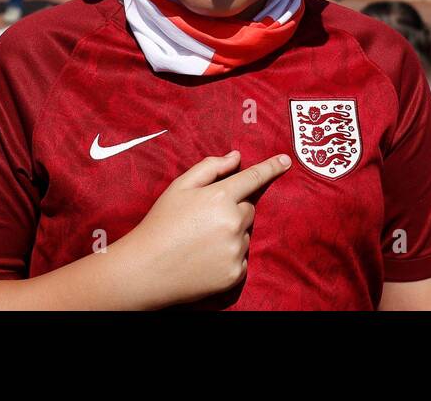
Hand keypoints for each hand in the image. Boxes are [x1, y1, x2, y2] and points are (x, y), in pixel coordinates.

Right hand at [114, 150, 290, 307]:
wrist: (145, 271)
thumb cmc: (160, 224)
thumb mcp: (179, 188)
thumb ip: (210, 168)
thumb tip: (236, 158)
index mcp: (220, 197)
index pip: (253, 178)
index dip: (271, 168)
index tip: (285, 161)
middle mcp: (234, 222)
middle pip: (248, 208)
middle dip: (233, 209)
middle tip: (204, 220)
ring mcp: (236, 250)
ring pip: (245, 234)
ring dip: (231, 234)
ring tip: (200, 242)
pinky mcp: (235, 274)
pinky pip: (242, 258)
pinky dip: (229, 256)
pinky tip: (205, 258)